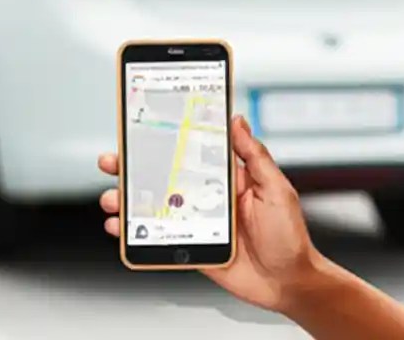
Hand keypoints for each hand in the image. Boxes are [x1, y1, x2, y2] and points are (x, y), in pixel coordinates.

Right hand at [98, 115, 321, 312]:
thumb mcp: (277, 189)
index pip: (194, 152)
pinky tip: (120, 226)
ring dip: (129, 200)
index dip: (169, 140)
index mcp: (230, 178)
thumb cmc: (289, 237)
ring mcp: (198, 222)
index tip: (145, 128)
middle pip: (165, 177)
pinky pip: (158, 236)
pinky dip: (135, 232)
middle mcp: (210, 197)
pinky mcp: (191, 246)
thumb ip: (255, 156)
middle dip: (135, 168)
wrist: (288, 282)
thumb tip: (238, 121)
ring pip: (155, 206)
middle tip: (113, 160)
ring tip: (114, 198)